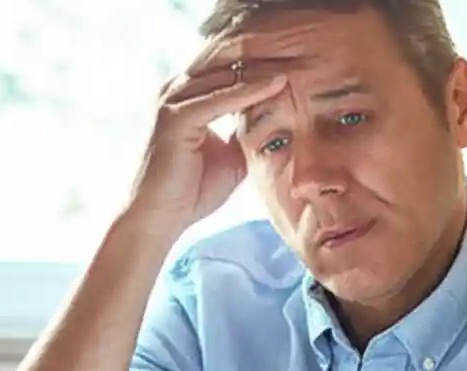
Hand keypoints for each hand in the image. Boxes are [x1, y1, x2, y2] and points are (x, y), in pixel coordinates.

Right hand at [123, 39, 288, 240]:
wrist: (161, 217)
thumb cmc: (191, 191)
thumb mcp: (231, 156)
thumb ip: (247, 133)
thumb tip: (278, 123)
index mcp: (187, 98)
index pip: (230, 72)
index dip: (263, 68)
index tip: (301, 65)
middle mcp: (177, 92)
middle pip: (228, 65)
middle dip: (265, 61)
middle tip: (305, 57)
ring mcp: (174, 101)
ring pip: (226, 76)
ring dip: (262, 71)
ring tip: (298, 66)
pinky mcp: (178, 117)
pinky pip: (221, 98)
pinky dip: (251, 91)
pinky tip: (277, 85)